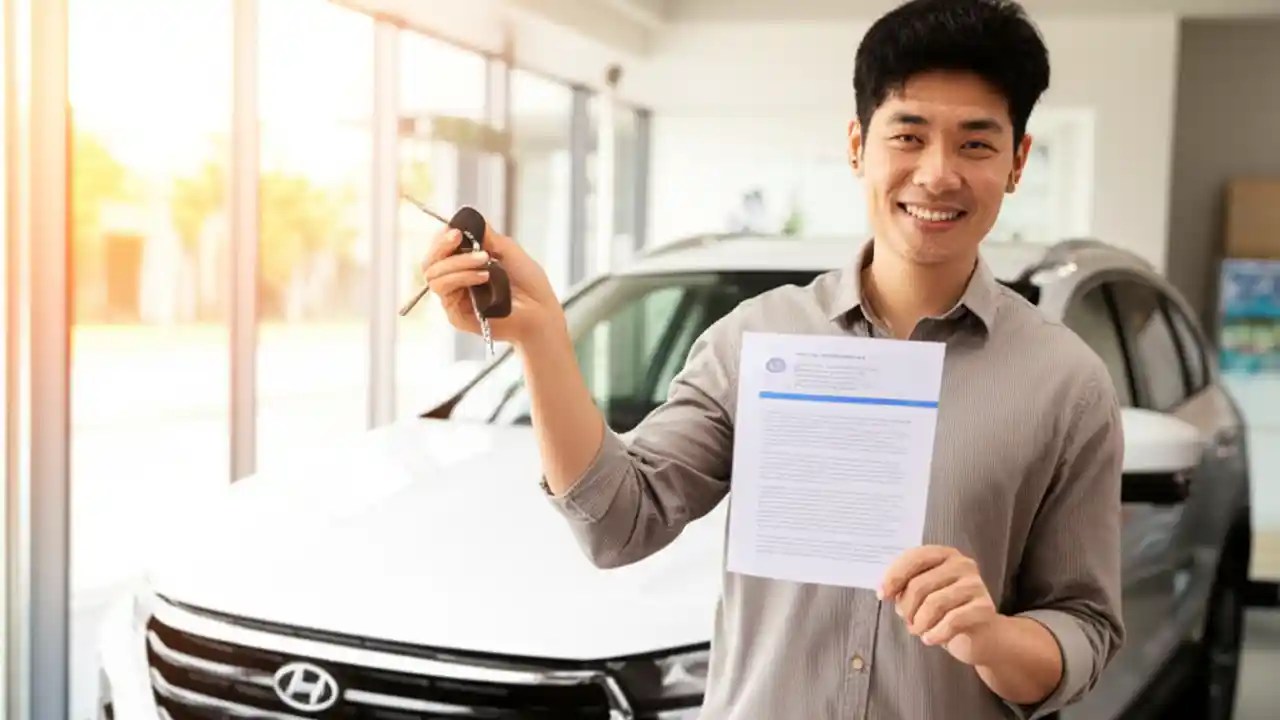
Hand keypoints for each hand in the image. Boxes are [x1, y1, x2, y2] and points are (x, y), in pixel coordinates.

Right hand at [420, 223, 562, 347]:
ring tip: (484, 260)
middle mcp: (456, 282)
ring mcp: (454, 299)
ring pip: (435, 275)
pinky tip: (483, 275)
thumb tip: (466, 218)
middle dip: (442, 246)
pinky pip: (445, 291)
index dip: (443, 238)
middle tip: (459, 237)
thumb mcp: (508, 250)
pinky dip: (462, 277)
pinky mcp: (455, 315)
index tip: (457, 230)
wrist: (541, 310)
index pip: (440, 249)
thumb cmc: (529, 284)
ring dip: (458, 263)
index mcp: (465, 265)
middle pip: (430, 262)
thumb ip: (486, 236)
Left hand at [879, 545, 998, 665]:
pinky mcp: (985, 608)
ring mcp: (976, 585)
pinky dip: (935, 634)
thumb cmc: (945, 611)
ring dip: (919, 623)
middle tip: (907, 621)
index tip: (883, 596)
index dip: (894, 577)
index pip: (914, 557)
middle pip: (920, 585)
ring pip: (934, 604)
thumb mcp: (924, 593)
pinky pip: (952, 621)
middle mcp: (962, 564)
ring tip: (919, 630)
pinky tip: (930, 639)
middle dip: (906, 608)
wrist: (981, 636)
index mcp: (944, 554)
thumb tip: (886, 591)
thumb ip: (905, 586)